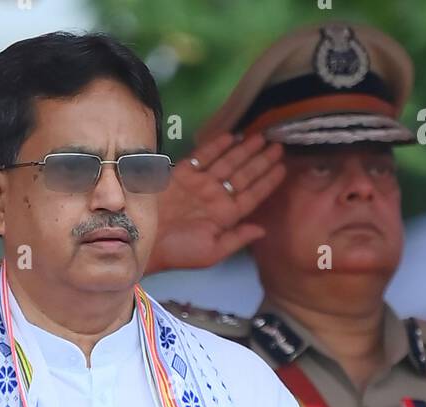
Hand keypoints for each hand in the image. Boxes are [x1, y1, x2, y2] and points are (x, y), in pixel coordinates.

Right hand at [147, 131, 284, 273]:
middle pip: (243, 175)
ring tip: (262, 137)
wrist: (142, 241)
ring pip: (227, 162)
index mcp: (225, 217)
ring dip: (244, 149)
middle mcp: (215, 197)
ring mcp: (200, 184)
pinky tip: (232, 135)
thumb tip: (262, 230)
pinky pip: (203, 155)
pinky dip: (216, 145)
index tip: (283, 167)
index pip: (252, 195)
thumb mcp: (211, 252)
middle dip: (261, 160)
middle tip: (278, 144)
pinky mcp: (182, 174)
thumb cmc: (178, 252)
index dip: (268, 181)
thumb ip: (237, 239)